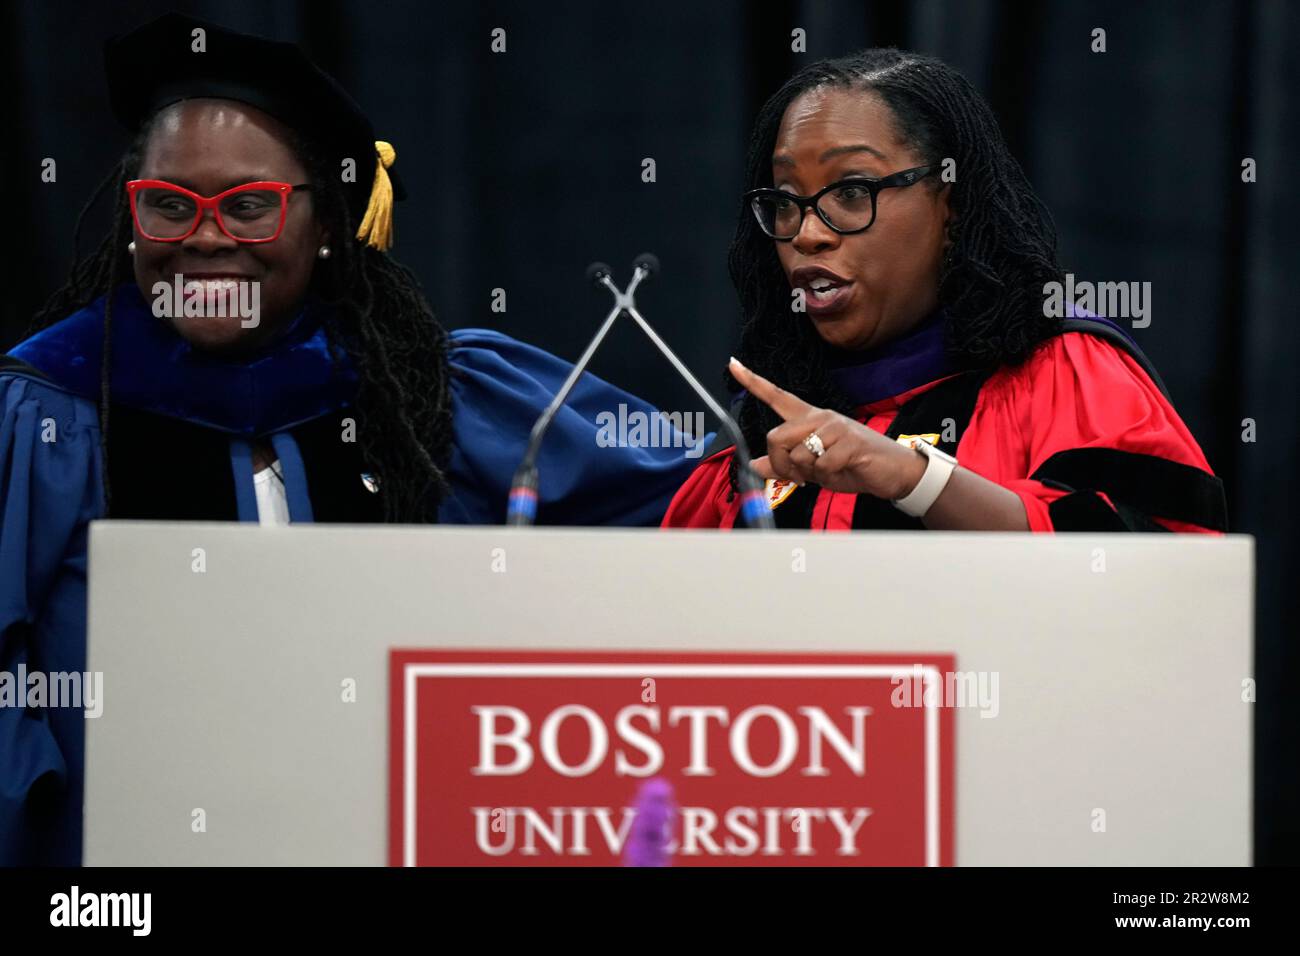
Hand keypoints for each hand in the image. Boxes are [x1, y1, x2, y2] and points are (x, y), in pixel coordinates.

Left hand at [729, 356, 926, 500]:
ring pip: (797, 455)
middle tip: (800, 478)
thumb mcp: (814, 469)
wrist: (893, 473)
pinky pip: (820, 465)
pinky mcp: (849, 442)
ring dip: (809, 473)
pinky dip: (828, 476)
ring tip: (829, 471)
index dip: (753, 382)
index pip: (777, 397)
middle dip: (782, 465)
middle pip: (776, 437)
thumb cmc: (853, 467)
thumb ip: (784, 466)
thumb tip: (754, 465)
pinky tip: (843, 470)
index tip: (732, 364)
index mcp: (810, 419)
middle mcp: (820, 417)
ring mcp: (835, 427)